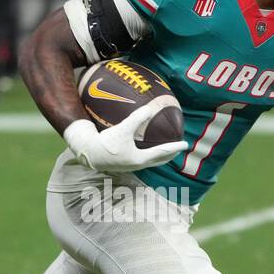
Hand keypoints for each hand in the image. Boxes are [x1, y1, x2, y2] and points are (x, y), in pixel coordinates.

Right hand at [63, 103, 187, 173]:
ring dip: (159, 156)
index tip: (185, 144)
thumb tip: (151, 108)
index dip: (174, 147)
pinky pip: (140, 158)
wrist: (89, 153)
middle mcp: (137, 165)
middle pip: (158, 161)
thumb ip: (137, 118)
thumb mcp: (123, 129)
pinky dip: (147, 154)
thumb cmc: (106, 142)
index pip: (162, 153)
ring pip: (150, 161)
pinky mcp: (123, 163)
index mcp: (140, 159)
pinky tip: (143, 146)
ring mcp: (130, 166)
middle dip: (170, 155)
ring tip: (165, 150)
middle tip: (179, 149)